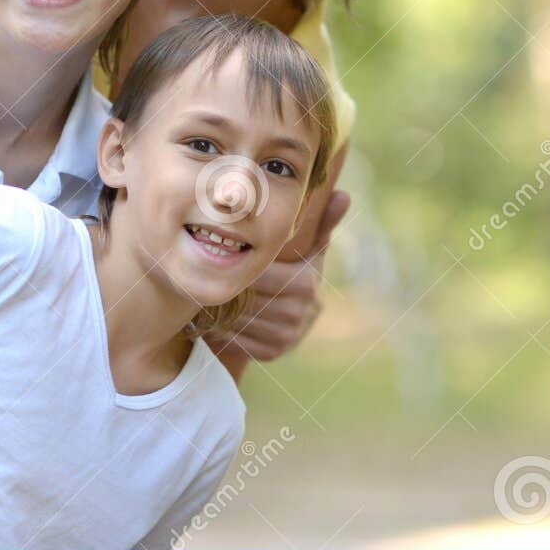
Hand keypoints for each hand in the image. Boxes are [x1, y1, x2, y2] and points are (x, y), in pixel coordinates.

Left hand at [212, 191, 349, 362]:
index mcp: (305, 283)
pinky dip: (222, 328)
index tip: (221, 257)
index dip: (238, 266)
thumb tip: (345, 195)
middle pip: (246, 296)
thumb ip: (324, 221)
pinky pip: (236, 340)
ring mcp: (286, 337)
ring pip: (238, 319)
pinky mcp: (272, 354)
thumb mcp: (310, 247)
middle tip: (204, 275)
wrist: (297, 317)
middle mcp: (298, 314)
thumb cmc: (299, 272)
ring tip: (204, 294)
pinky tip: (213, 317)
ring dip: (219, 308)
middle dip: (226, 287)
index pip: (259, 273)